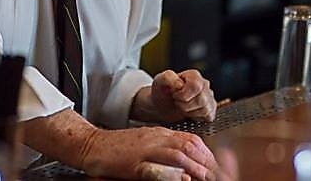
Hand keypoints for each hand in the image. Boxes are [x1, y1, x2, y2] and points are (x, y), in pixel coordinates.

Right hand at [81, 126, 217, 180]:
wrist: (92, 145)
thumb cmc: (118, 148)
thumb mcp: (146, 142)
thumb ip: (165, 148)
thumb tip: (186, 162)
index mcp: (160, 134)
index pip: (191, 140)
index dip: (208, 154)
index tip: (217, 167)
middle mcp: (156, 138)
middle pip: (189, 146)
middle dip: (207, 161)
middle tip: (217, 175)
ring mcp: (145, 149)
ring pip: (177, 154)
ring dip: (196, 166)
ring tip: (206, 177)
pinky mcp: (134, 163)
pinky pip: (156, 167)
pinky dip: (171, 173)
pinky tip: (182, 178)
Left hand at [147, 69, 216, 122]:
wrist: (161, 105)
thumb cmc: (162, 92)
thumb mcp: (159, 81)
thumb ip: (168, 77)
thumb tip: (180, 84)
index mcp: (194, 75)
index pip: (196, 86)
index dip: (183, 95)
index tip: (175, 95)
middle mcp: (204, 84)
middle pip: (202, 99)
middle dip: (185, 105)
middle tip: (177, 102)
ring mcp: (209, 97)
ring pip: (205, 109)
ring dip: (190, 112)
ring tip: (182, 107)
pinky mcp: (210, 109)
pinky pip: (209, 116)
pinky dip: (197, 118)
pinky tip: (189, 113)